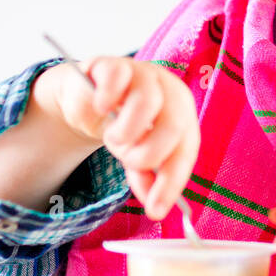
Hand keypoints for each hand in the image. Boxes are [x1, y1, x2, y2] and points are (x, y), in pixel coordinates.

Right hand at [52, 56, 199, 218]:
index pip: (187, 148)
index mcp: (183, 115)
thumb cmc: (123, 126)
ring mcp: (143, 74)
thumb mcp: (135, 155)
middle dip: (150, 155)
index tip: (156, 210)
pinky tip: (101, 109)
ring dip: (126, 132)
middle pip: (175, 125)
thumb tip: (155, 207)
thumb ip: (147, 177)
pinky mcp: (114, 65)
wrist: (88, 98)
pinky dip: (108, 99)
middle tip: (129, 163)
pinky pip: (117, 78)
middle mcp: (170, 91)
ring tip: (113, 138)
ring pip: (147, 102)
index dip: (172, 182)